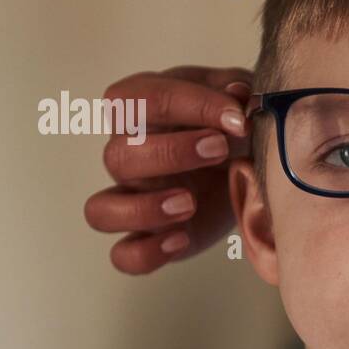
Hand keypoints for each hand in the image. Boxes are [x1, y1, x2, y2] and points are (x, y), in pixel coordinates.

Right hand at [83, 65, 253, 273]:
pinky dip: (146, 252)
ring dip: (144, 209)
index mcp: (140, 111)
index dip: (186, 105)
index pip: (136, 99)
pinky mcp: (148, 237)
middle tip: (221, 150)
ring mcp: (131, 199)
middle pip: (117, 155)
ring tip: (190, 203)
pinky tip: (182, 239)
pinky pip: (123, 255)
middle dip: (171, 153)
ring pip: (101, 210)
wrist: (246, 169)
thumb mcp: (238, 100)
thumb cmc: (231, 126)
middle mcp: (126, 154)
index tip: (237, 118)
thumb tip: (237, 93)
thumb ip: (236, 93)